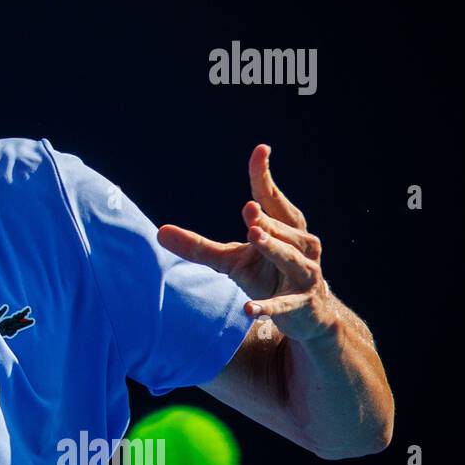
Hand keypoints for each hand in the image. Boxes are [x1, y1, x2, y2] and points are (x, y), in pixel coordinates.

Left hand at [156, 144, 339, 344]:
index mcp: (285, 228)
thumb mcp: (230, 260)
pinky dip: (267, 307)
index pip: (273, 199)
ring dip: (274, 247)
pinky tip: (248, 310)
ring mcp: (303, 275)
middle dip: (267, 219)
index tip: (260, 150)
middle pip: (284, 226)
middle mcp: (301, 246)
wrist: (306, 315)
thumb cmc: (267, 276)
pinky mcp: (299, 304)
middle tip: (248, 209)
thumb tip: (158, 231)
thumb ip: (198, 246)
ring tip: (254, 236)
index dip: (264, 176)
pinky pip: (282, 305)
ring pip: (290, 258)